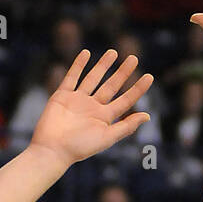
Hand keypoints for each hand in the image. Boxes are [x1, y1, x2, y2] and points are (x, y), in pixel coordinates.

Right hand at [30, 49, 152, 165]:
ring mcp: (77, 100)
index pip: (125, 100)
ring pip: (93, 78)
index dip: (138, 89)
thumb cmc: (80, 147)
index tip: (150, 76)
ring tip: (113, 52)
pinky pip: (71, 77)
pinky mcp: (62, 96)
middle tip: (133, 58)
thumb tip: (147, 116)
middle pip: (111, 86)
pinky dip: (78, 65)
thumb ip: (126, 126)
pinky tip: (86, 53)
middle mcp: (92, 107)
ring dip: (103, 65)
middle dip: (122, 72)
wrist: (52, 149)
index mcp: (104, 118)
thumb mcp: (107, 137)